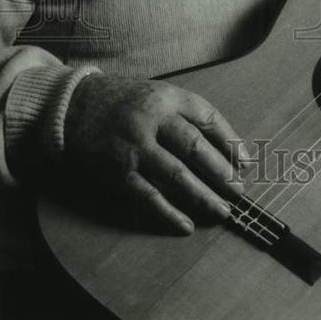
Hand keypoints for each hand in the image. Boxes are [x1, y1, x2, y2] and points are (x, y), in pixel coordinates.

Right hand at [64, 73, 247, 233]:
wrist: (72, 105)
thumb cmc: (124, 101)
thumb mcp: (157, 94)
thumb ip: (186, 115)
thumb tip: (225, 147)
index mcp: (167, 97)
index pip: (208, 118)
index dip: (231, 142)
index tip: (247, 162)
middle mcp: (152, 119)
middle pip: (195, 147)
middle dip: (222, 172)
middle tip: (239, 190)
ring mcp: (134, 146)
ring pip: (176, 175)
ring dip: (202, 196)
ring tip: (222, 211)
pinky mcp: (118, 170)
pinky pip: (147, 195)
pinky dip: (168, 213)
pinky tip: (185, 225)